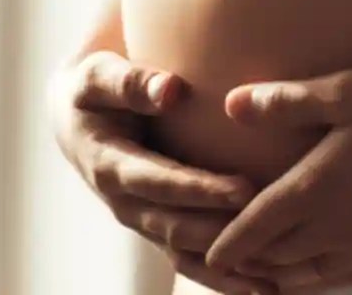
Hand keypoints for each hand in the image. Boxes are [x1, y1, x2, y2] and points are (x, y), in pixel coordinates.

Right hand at [48, 50, 276, 293]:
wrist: (79, 120)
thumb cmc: (93, 90)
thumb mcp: (98, 77)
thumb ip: (130, 82)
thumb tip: (169, 89)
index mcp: (110, 166)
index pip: (159, 182)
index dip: (199, 190)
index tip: (243, 189)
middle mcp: (125, 204)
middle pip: (176, 226)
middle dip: (223, 230)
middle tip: (273, 227)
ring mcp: (143, 222)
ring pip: (185, 254)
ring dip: (227, 270)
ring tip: (273, 281)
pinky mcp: (159, 230)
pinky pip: (191, 261)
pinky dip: (223, 279)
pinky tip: (262, 289)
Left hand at [204, 69, 351, 291]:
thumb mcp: (348, 90)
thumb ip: (286, 101)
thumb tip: (232, 105)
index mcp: (315, 188)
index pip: (255, 226)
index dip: (227, 244)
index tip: (207, 255)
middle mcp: (337, 227)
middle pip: (277, 258)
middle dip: (247, 263)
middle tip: (225, 264)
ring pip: (311, 276)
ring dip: (281, 277)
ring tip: (265, 275)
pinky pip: (349, 279)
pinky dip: (321, 283)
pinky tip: (321, 275)